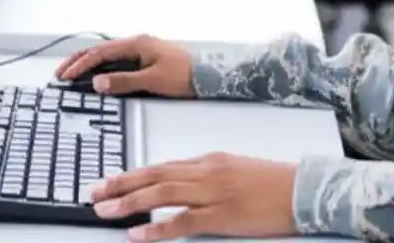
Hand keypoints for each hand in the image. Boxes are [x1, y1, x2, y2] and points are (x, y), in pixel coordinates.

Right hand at [54, 35, 193, 97]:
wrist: (209, 78)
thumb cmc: (184, 76)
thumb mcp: (153, 81)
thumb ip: (124, 81)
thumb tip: (97, 82)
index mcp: (137, 43)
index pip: (101, 52)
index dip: (81, 64)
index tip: (66, 76)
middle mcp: (137, 43)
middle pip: (101, 50)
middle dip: (79, 61)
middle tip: (61, 74)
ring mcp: (141, 51)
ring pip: (108, 55)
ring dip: (89, 64)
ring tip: (72, 74)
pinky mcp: (145, 60)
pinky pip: (117, 61)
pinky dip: (102, 68)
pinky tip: (95, 76)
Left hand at [92, 153, 296, 240]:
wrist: (300, 190)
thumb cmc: (270, 182)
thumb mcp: (234, 167)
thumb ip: (205, 173)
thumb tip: (176, 181)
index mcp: (208, 159)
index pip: (161, 165)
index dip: (131, 173)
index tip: (108, 180)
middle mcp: (206, 172)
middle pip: (155, 175)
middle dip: (121, 184)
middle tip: (94, 192)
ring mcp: (213, 194)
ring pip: (162, 194)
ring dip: (130, 201)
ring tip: (105, 209)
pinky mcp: (221, 216)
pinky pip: (182, 222)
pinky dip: (157, 227)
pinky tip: (138, 233)